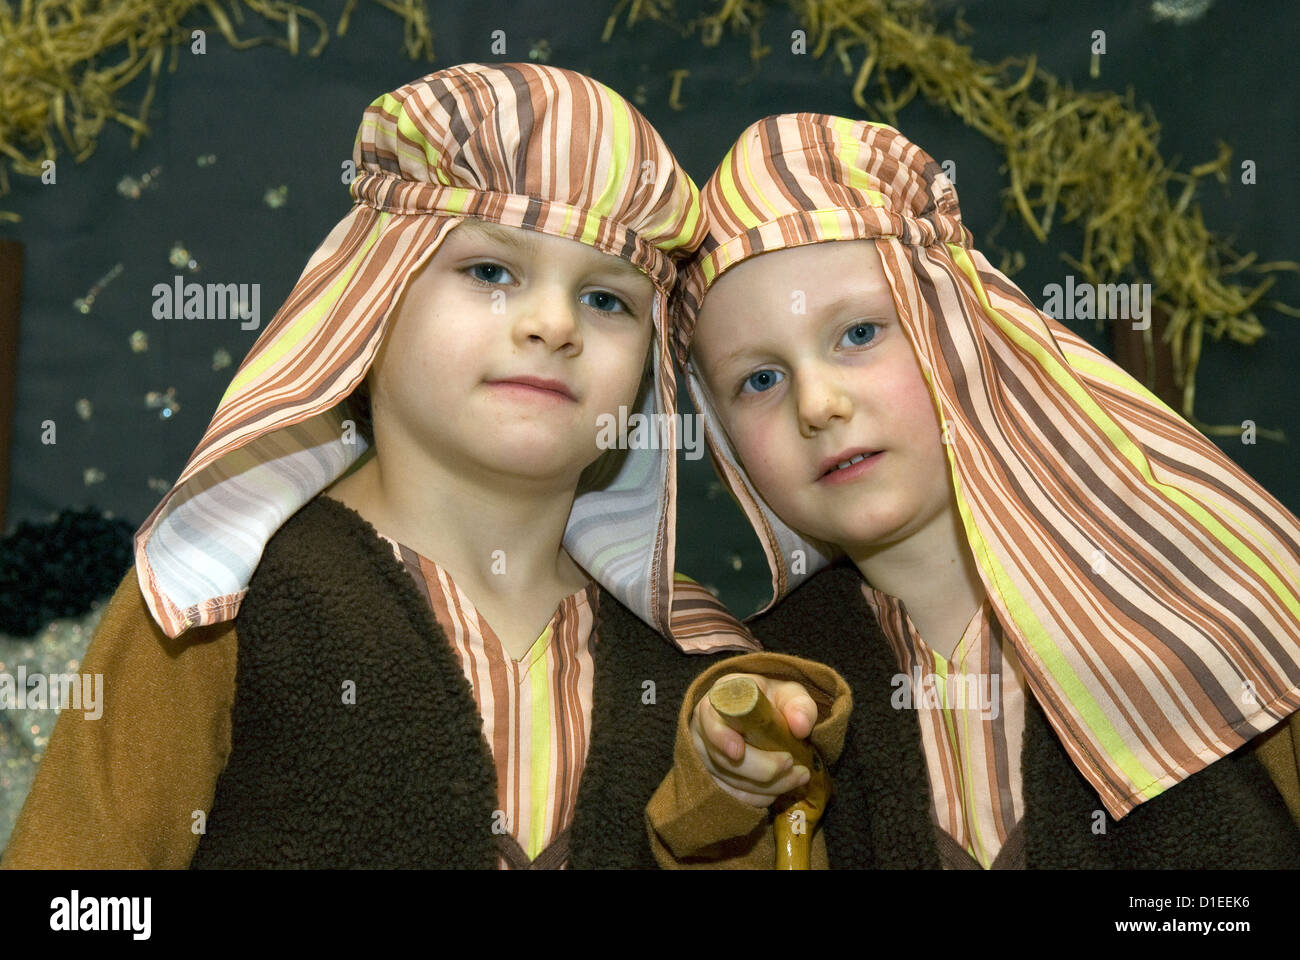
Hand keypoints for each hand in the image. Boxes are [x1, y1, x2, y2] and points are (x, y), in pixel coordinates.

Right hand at [689, 673, 818, 806]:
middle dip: (759, 768)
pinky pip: (734, 795)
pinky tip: (779, 789)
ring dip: (766, 785)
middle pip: (722, 758)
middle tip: (790, 764)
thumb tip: (801, 726)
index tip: (738, 752)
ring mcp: (707, 757)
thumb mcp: (789, 694)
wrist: (761, 715)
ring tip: (798, 776)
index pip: (710, 722)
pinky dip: (758, 797)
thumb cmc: (772, 702)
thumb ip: (799, 705)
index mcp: (718, 702)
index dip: (722, 739)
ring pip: (730, 781)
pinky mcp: (715, 778)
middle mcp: (704, 730)